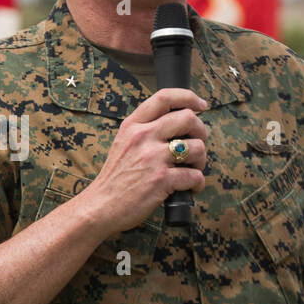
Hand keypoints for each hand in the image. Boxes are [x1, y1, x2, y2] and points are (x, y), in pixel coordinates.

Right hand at [76, 87, 208, 236]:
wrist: (101, 205)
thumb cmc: (115, 177)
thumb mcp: (123, 143)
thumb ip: (145, 130)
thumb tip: (179, 125)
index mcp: (133, 125)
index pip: (164, 97)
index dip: (188, 97)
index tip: (200, 105)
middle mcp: (143, 137)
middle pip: (188, 118)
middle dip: (201, 131)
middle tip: (198, 144)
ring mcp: (153, 157)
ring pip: (197, 147)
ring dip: (201, 160)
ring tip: (192, 169)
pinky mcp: (162, 179)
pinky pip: (195, 176)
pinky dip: (198, 183)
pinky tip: (191, 188)